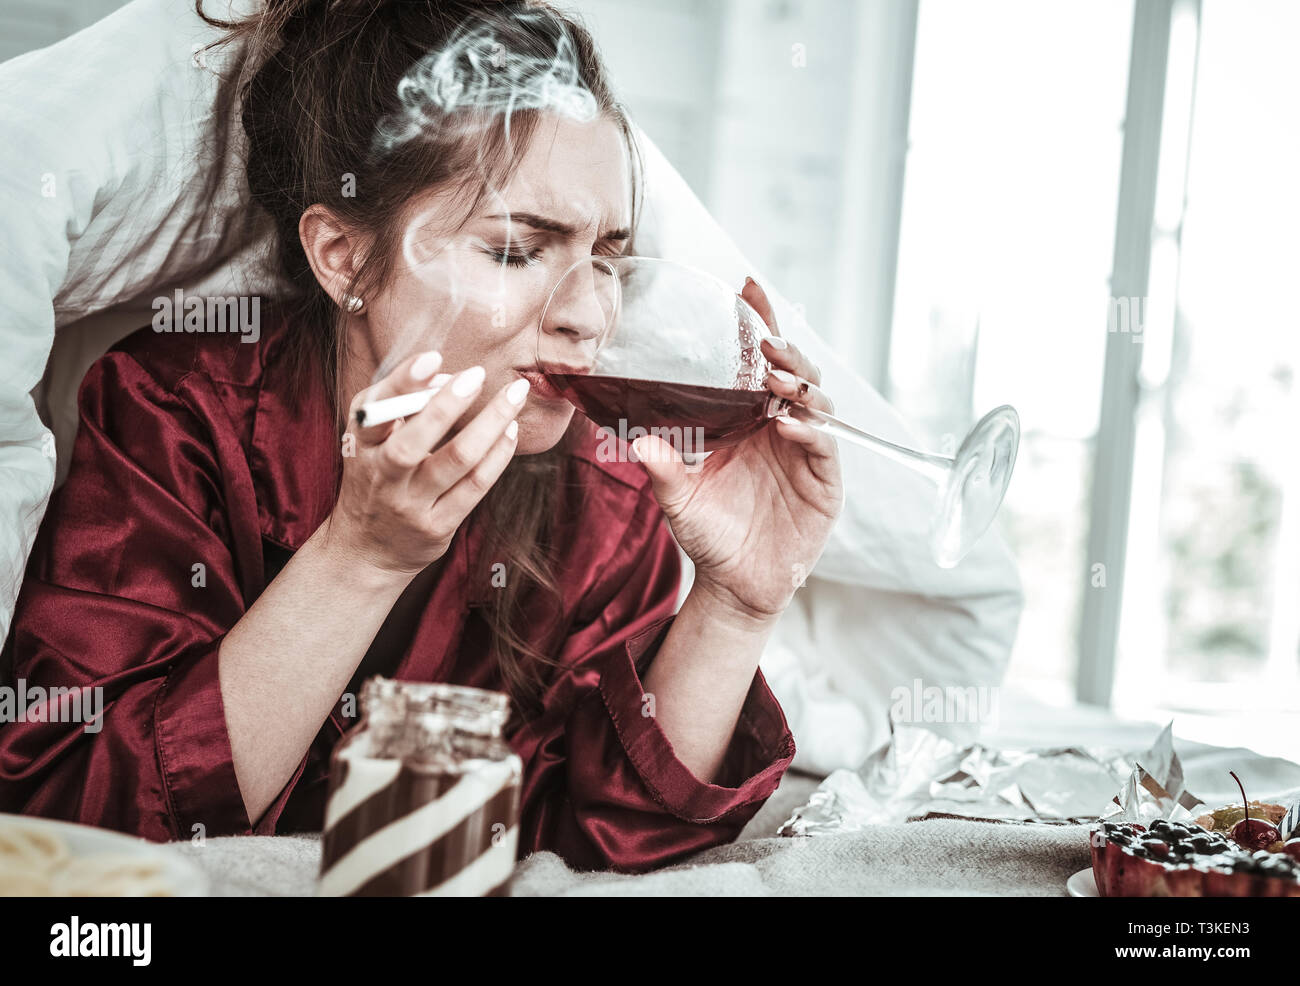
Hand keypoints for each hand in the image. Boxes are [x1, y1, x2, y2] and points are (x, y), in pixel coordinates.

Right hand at [326, 351, 528, 577]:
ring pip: (455, 461)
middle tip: (478, 374)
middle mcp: (383, 477)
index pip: (374, 411)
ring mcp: (411, 505)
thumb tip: (446, 373)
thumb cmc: (374, 480)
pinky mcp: (438, 526)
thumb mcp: (368, 442)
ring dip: (489, 424)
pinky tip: (510, 430)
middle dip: (448, 405)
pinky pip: (475, 486)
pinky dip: (497, 454)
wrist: (364, 551)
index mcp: (361, 447)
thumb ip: (397, 406)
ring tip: (513, 396)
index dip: (402, 383)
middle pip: (414, 441)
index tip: (433, 356)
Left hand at [633, 277, 844, 624]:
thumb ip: (663, 468)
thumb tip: (638, 440)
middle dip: (786, 352)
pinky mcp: (824, 483)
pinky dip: (811, 433)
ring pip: (818, 403)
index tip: (747, 287)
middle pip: (798, 372)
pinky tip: (791, 426)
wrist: (735, 584)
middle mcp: (782, 427)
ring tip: (776, 380)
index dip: (762, 323)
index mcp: (750, 418)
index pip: (762, 362)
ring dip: (800, 386)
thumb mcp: (677, 499)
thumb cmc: (708, 533)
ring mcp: (807, 453)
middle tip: (766, 343)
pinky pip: (825, 448)